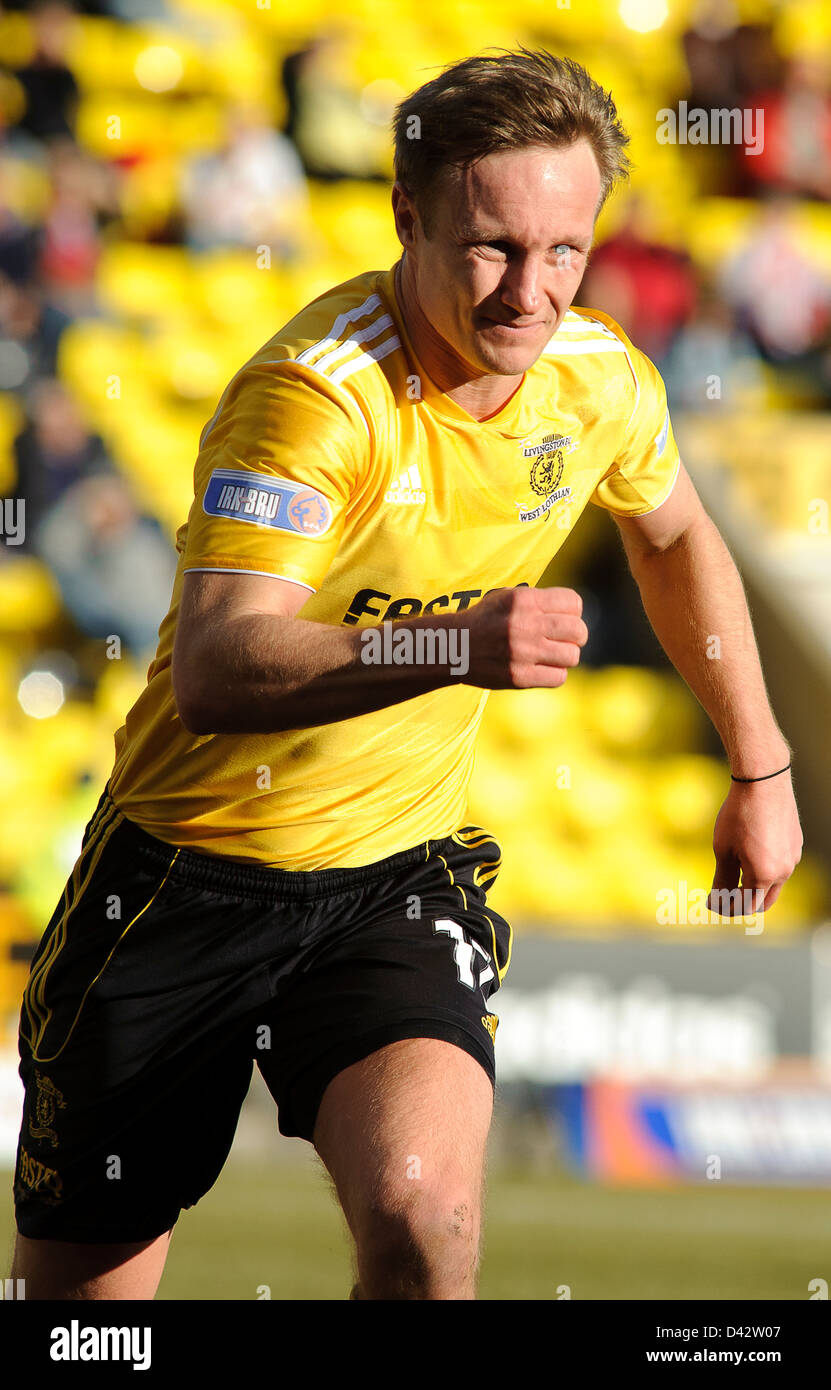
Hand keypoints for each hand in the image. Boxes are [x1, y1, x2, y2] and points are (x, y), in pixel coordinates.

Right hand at [463, 585, 587, 689]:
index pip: (574, 603)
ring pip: (572, 656)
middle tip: (565, 639)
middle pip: (578, 630)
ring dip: (566, 656)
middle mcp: (526, 625)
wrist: (454, 646)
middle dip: (576, 635)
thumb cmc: (486, 619)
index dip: (573, 612)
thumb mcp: (508, 597)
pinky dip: (555, 674)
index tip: (564, 618)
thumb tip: (575, 612)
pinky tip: (542, 668)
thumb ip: (540, 602)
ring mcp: (523, 653)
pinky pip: (559, 677)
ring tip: (552, 654)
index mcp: (525, 600)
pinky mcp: (519, 677)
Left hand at [708, 772, 802, 915]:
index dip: (727, 908)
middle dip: (743, 903)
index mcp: (764, 876)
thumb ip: (722, 880)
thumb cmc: (738, 816)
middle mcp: (783, 871)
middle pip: (763, 902)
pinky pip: (781, 866)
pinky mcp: (795, 845)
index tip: (711, 902)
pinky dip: (766, 870)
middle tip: (723, 895)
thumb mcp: (723, 850)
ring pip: (774, 884)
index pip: (746, 907)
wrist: (763, 782)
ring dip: (755, 886)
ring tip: (734, 875)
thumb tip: (716, 903)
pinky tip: (750, 854)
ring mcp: (793, 858)